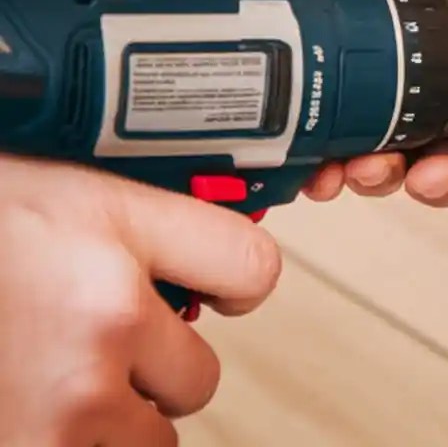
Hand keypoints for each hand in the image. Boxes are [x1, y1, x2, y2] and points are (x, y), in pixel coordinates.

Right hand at [0, 155, 281, 445]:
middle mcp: (106, 316)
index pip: (253, 266)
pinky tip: (30, 394)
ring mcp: (73, 397)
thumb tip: (209, 246)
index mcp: (113, 225)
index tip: (219, 294)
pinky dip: (72, 436)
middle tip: (95, 338)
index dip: (236, 285)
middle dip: (157, 365)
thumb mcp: (58, 191)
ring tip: (52, 367)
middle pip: (200, 377)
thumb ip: (145, 219)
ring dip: (113, 413)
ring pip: (151, 433)